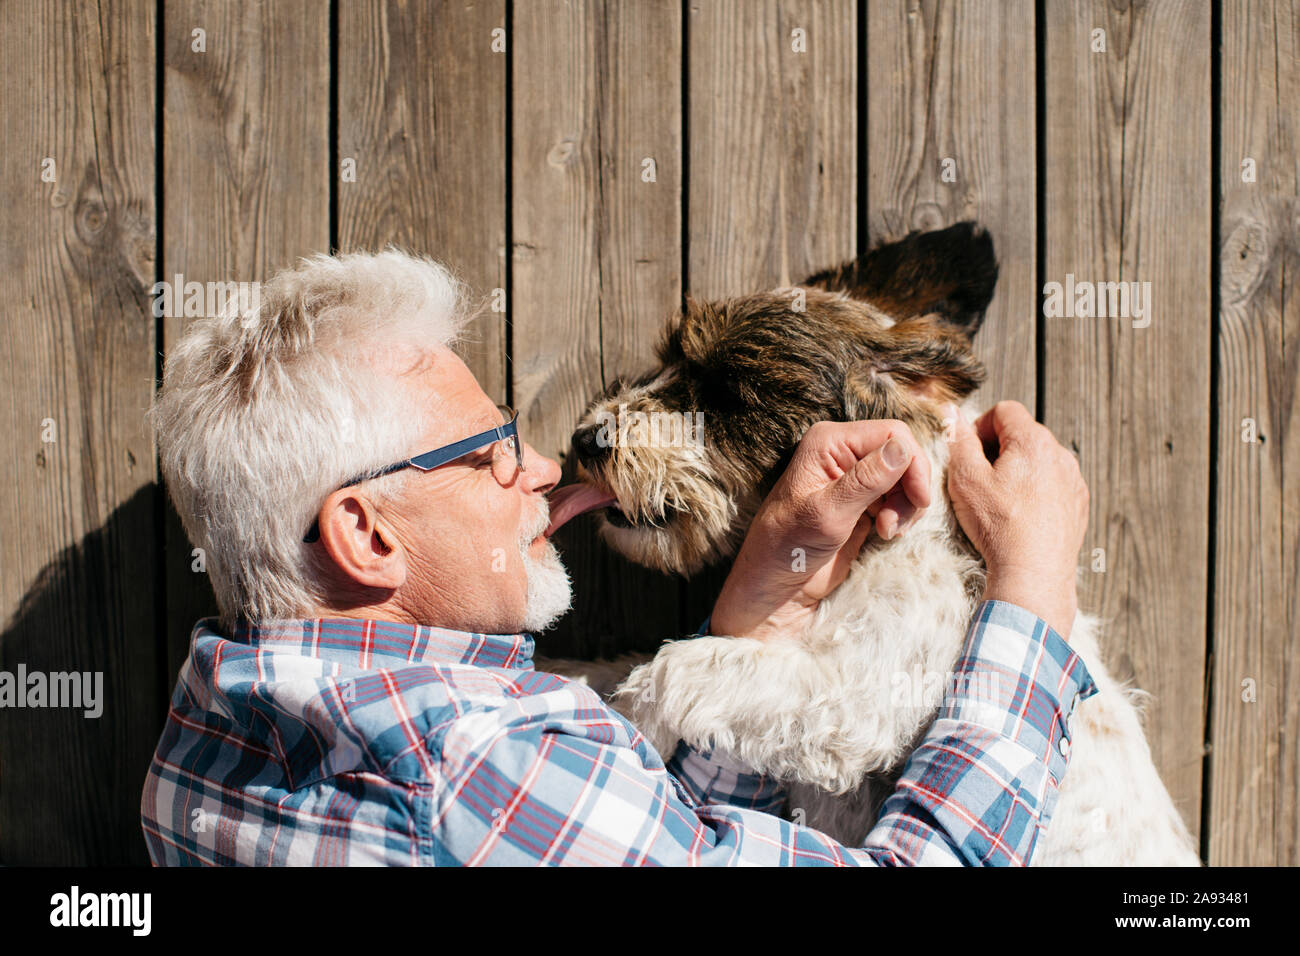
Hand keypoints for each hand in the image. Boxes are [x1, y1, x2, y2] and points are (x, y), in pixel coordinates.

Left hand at [710, 420, 930, 640]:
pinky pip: (898, 494)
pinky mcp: (862, 499)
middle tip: (896, 525)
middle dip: (910, 488)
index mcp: (829, 442)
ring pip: (905, 475)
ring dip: (907, 504)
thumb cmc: (789, 547)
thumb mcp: (828, 513)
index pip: (893, 434)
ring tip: (889, 532)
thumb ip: (866, 480)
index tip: (918, 500)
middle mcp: (842, 451)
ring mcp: (853, 475)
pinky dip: (902, 512)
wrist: (777, 583)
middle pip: (903, 453)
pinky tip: (887, 532)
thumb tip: (902, 447)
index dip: (913, 464)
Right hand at [944, 400, 1088, 639]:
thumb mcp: (966, 479)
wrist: (1033, 573)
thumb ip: (958, 440)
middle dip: (999, 449)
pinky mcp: (1078, 504)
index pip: (1005, 410)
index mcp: (1033, 442)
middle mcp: (1060, 455)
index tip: (970, 452)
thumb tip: (953, 415)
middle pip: (1023, 434)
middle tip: (981, 479)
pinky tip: (1020, 515)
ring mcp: (1074, 480)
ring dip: (1019, 470)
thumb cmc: (999, 526)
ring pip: (1040, 460)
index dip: (981, 426)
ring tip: (1001, 500)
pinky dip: (1036, 491)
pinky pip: (1054, 484)